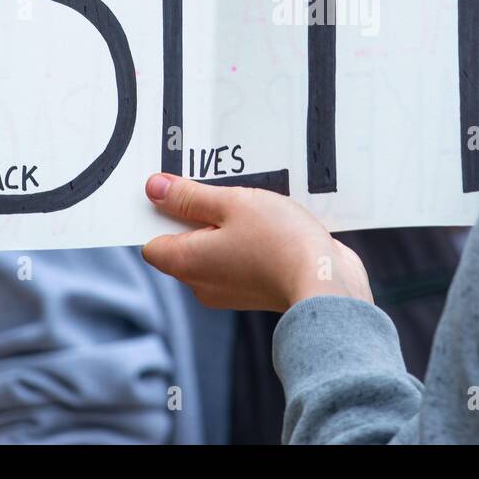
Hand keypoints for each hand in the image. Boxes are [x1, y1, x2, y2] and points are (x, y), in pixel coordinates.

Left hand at [141, 173, 372, 311]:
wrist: (326, 281)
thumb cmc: (278, 241)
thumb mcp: (232, 203)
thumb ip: (190, 197)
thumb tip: (154, 188)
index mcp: (185, 263)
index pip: (152, 241)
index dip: (162, 215)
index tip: (181, 191)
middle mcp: (201, 283)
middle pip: (183, 244)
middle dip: (198, 217)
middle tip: (224, 194)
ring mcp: (228, 290)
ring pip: (213, 250)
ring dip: (227, 227)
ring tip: (252, 208)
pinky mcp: (253, 290)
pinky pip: (238, 259)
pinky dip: (247, 242)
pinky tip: (268, 225)